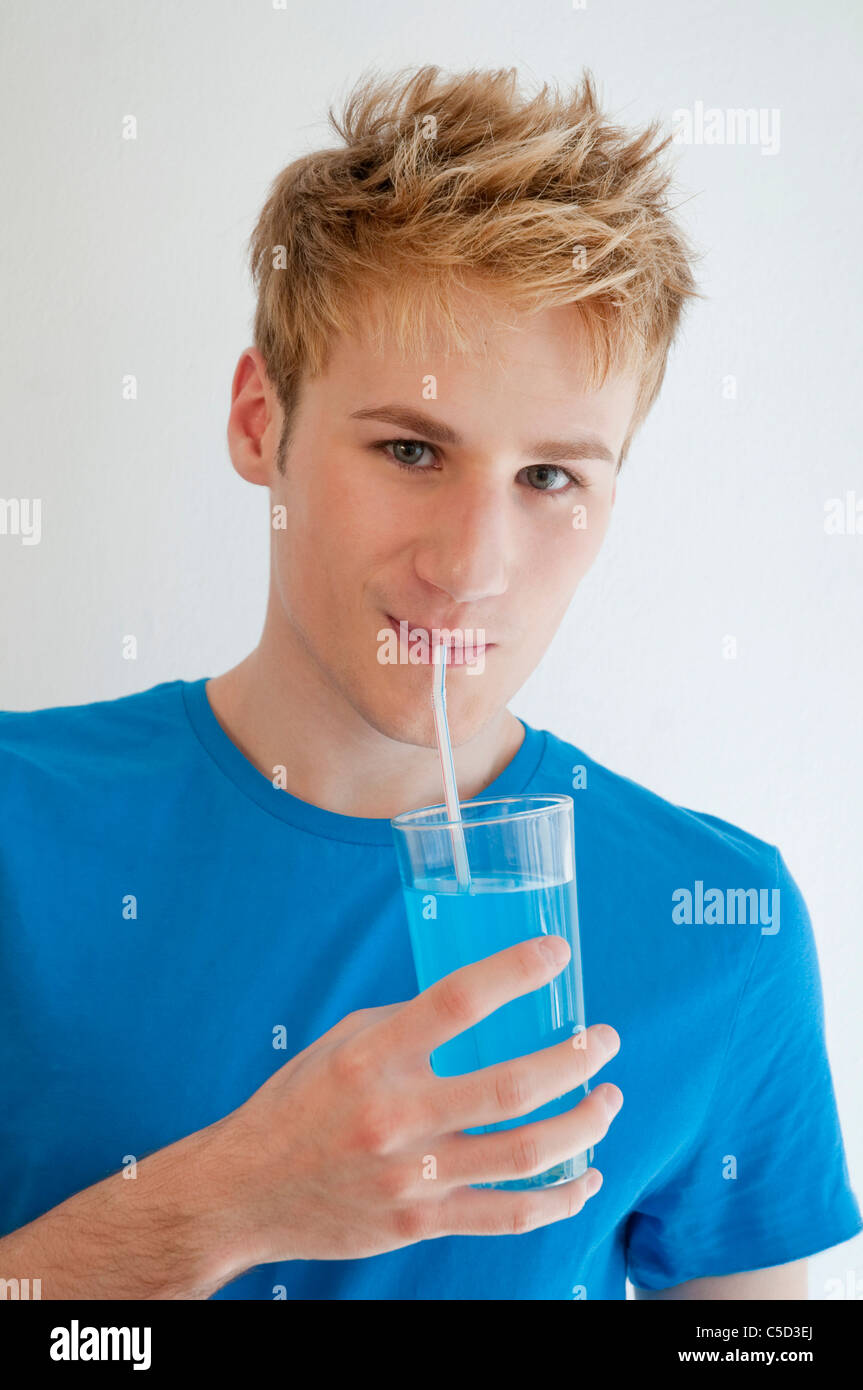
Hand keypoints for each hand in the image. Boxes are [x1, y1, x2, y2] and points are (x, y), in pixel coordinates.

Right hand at [222, 934, 621, 1263]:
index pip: (456, 1002)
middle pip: (511, 1088)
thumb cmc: (300, 1102)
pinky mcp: (422, 1223)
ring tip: (609, 1100)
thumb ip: (410, 1025)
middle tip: (606, 1040)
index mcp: (373, 1057)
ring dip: (584, 1125)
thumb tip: (483, 1004)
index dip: (514, 972)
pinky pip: (509, 1215)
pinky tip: (589, 1176)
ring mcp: (412, 1176)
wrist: (247, 1190)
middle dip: (575, 1061)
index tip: (557, 954)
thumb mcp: (344, 1041)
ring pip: (524, 1155)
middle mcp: (396, 1116)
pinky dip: (561, 1198)